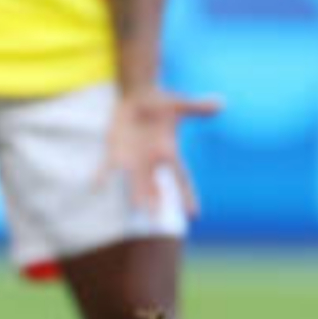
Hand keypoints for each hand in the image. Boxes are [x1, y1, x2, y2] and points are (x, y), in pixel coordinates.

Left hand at [102, 87, 221, 214]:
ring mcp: (133, 160)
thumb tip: (221, 103)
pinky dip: (103, 176)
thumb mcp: (179, 104)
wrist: (137, 98)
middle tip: (157, 220)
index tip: (194, 214)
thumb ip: (197, 107)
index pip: (181, 178)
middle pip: (156, 187)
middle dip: (156, 202)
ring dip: (135, 195)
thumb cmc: (161, 103)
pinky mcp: (116, 152)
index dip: (187, 195)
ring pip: (134, 183)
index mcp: (169, 153)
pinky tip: (96, 187)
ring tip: (136, 211)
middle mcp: (151, 162)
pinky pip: (108, 167)